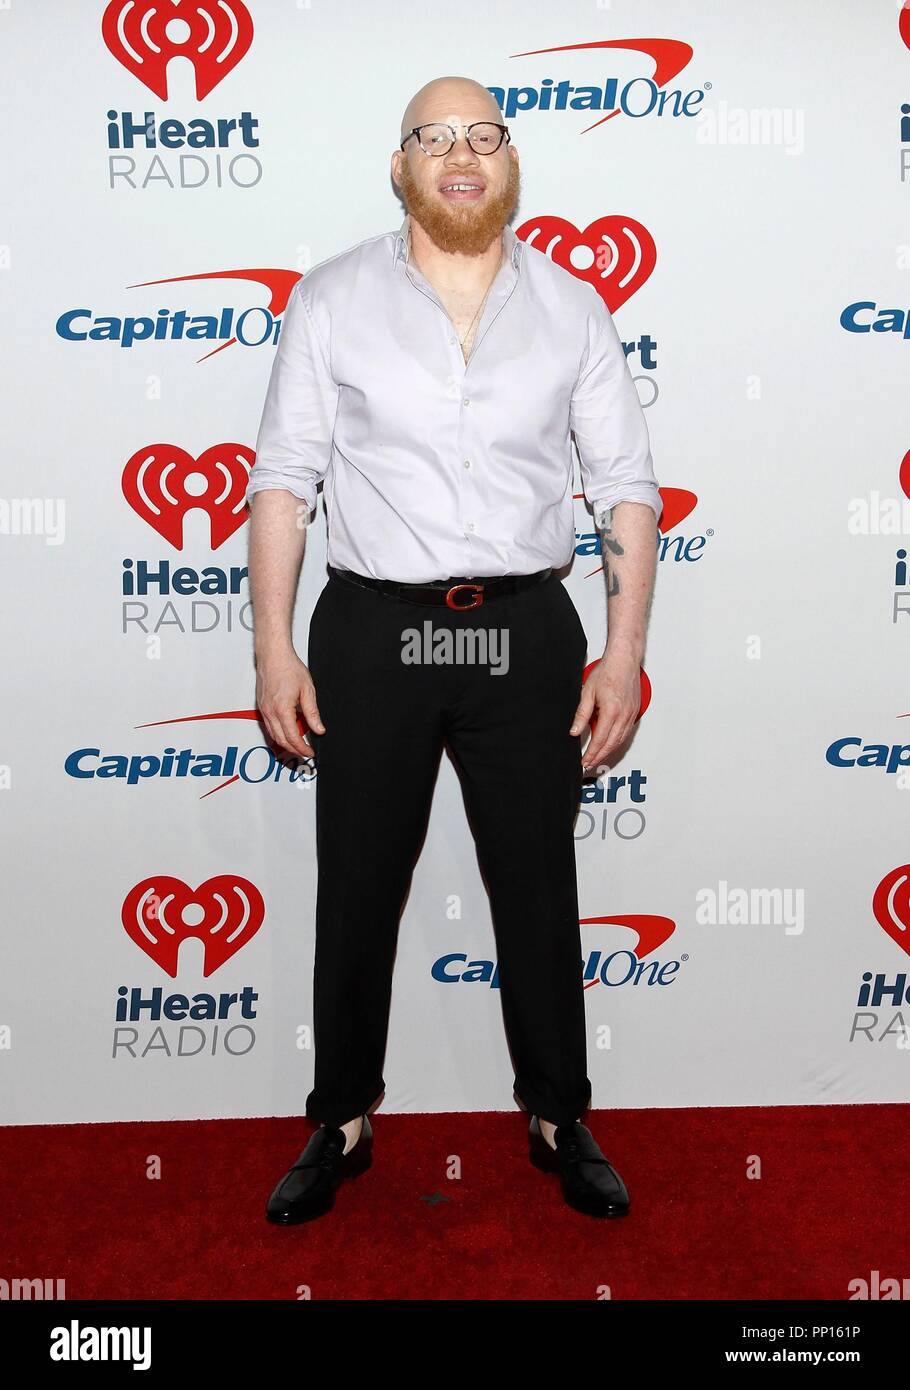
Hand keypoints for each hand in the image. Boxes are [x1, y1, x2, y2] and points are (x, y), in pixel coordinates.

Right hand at [256, 648, 324, 759]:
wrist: (273, 655)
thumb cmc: (288, 667)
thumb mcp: (307, 690)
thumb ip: (313, 713)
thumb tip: (319, 729)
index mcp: (282, 709)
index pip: (292, 737)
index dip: (302, 748)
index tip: (310, 752)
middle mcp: (270, 712)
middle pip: (281, 740)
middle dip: (293, 750)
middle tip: (305, 752)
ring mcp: (263, 709)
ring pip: (272, 735)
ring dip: (284, 743)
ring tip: (297, 745)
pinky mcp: (261, 706)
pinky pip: (268, 726)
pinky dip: (277, 733)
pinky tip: (286, 733)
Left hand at [570, 649, 640, 774]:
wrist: (624, 660)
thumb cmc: (607, 672)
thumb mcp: (587, 693)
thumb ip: (581, 715)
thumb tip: (574, 732)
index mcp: (611, 711)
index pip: (599, 740)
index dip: (591, 753)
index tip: (584, 761)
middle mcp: (624, 715)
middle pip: (611, 744)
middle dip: (599, 757)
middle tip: (589, 764)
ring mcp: (631, 714)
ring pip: (620, 740)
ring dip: (608, 752)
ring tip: (597, 758)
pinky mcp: (634, 712)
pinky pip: (625, 733)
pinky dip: (616, 742)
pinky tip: (609, 744)